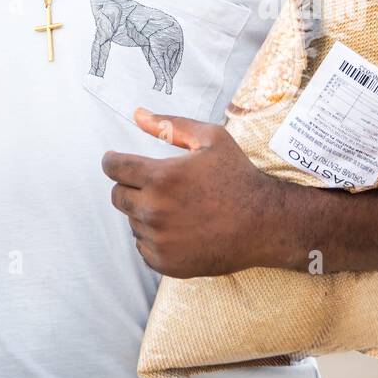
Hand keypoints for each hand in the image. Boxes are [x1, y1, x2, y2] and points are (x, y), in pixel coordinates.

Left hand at [100, 108, 280, 277]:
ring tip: (176, 207)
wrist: (265, 223)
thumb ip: (170, 125)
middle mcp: (155, 210)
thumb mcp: (210, 138)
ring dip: (144, 213)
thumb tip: (137, 114)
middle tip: (155, 185)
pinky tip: (177, 228)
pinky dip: (153, 237)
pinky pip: (143, 247)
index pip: (113, 168)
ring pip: (132, 222)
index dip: (113, 162)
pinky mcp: (167, 263)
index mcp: (160, 177)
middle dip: (130, 187)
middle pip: (117, 196)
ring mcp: (160, 240)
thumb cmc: (238, 177)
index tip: (117, 162)